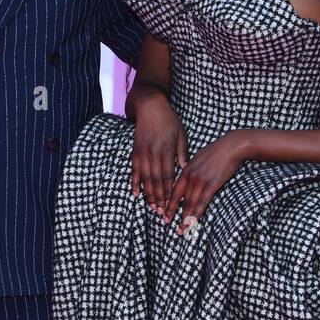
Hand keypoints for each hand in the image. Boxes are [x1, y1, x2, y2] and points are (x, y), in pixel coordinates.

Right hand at [130, 89, 187, 214]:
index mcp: (166, 150)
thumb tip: (185, 170)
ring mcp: (142, 153)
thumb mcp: (181, 135)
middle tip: (162, 212)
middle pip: (156, 180)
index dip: (170, 191)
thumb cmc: (169, 120)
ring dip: (148, 194)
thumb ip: (183, 153)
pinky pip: (134, 170)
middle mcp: (153, 153)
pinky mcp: (135, 151)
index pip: (168, 175)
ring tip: (152, 207)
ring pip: (145, 178)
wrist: (150, 106)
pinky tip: (136, 194)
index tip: (173, 204)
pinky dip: (134, 182)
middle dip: (159, 197)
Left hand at [164, 131, 249, 234]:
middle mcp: (190, 177)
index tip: (164, 212)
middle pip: (180, 199)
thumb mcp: (197, 157)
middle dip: (173, 213)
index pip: (174, 190)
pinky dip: (197, 214)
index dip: (168, 202)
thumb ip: (190, 168)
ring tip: (181, 229)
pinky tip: (193, 222)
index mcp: (186, 170)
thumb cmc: (216, 150)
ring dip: (185, 218)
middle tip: (167, 224)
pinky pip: (202, 202)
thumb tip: (184, 174)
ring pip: (190, 203)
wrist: (231, 146)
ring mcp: (201, 181)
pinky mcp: (212, 185)